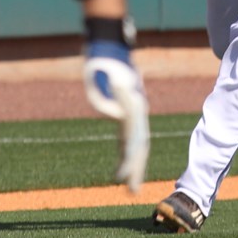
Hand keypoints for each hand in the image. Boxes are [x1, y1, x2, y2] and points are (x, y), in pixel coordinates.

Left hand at [83, 36, 149, 192]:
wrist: (109, 45)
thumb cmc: (101, 60)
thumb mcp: (97, 78)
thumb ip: (104, 98)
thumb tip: (113, 115)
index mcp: (133, 106)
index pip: (133, 139)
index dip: (128, 160)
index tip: (121, 178)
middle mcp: (137, 111)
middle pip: (140, 146)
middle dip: (137, 170)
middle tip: (133, 192)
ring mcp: (134, 112)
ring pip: (137, 144)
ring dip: (134, 165)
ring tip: (129, 187)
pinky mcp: (126, 111)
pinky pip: (128, 138)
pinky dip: (125, 154)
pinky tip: (120, 168)